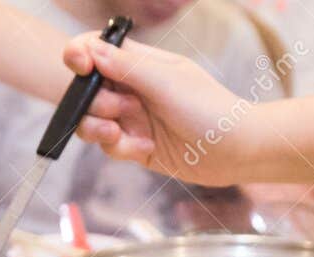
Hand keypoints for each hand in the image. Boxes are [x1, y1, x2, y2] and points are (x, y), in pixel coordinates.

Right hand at [63, 33, 258, 186]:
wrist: (233, 151)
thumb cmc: (209, 109)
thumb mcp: (166, 82)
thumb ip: (126, 66)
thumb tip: (90, 48)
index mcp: (139, 63)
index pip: (96, 50)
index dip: (79, 56)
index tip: (80, 67)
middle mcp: (131, 89)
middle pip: (86, 91)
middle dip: (95, 103)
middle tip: (123, 110)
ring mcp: (132, 118)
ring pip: (92, 121)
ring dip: (100, 128)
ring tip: (121, 133)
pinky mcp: (135, 146)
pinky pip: (110, 147)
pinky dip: (122, 148)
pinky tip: (146, 149)